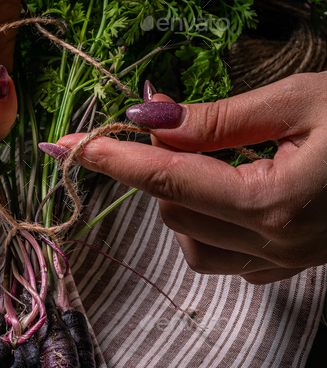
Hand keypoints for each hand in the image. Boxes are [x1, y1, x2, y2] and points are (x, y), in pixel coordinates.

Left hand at [57, 73, 326, 283]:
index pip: (169, 179)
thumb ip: (219, 118)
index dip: (113, 159)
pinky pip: (221, 256)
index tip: (66, 146)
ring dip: (182, 198)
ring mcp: (284, 262)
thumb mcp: (300, 100)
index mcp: (276, 201)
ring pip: (190, 241)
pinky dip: (207, 223)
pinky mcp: (289, 267)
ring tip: (219, 158)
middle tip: (175, 122)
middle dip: (160, 166)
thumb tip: (151, 119)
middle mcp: (276, 244)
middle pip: (174, 210)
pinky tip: (233, 191)